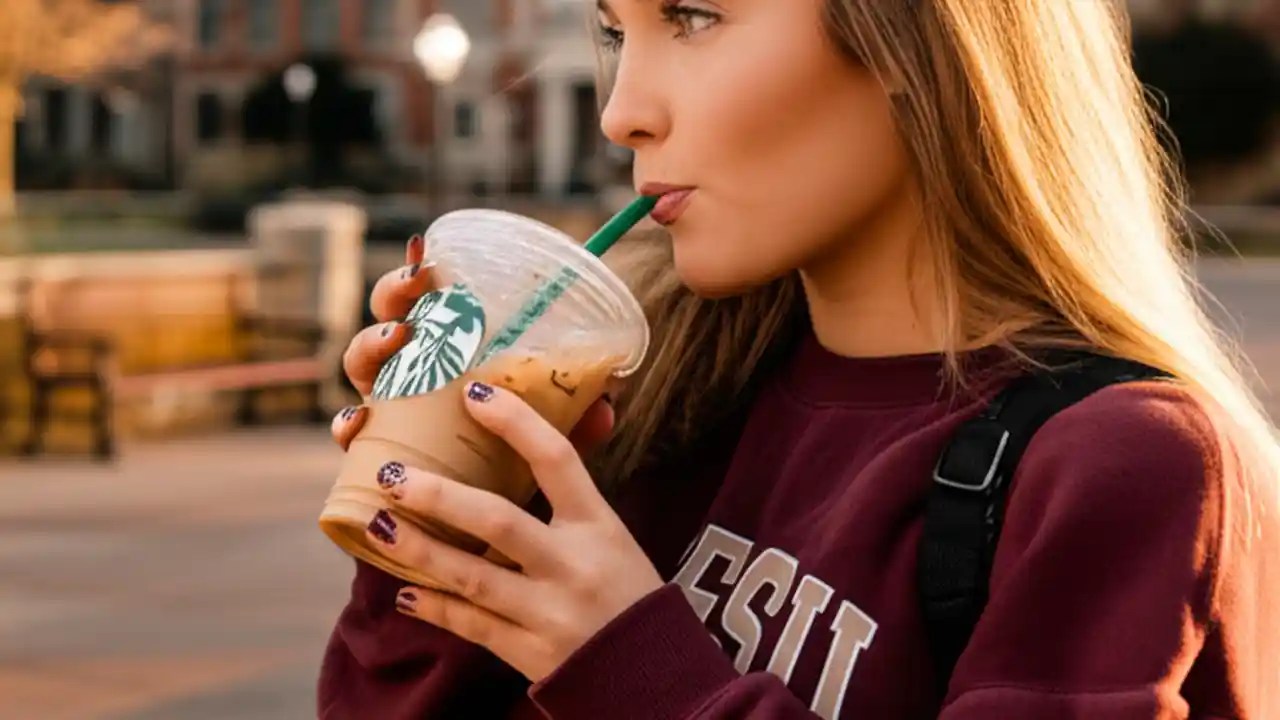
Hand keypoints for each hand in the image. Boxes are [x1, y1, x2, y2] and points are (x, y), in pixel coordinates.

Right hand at [328, 234, 616, 451]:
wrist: (471, 537)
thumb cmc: (507, 468)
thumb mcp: (543, 440)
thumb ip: (571, 421)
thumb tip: (607, 408)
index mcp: (447, 356)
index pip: (430, 302)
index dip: (421, 273)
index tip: (430, 254)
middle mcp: (410, 374)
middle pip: (388, 317)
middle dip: (393, 295)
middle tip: (418, 286)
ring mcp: (384, 409)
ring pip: (361, 365)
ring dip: (370, 346)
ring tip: (397, 340)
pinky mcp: (369, 452)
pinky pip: (349, 434)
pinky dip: (347, 425)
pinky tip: (359, 421)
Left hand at [364, 381, 663, 682]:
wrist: (653, 673)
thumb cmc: (627, 591)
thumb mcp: (611, 536)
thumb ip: (574, 492)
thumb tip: (561, 419)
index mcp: (598, 526)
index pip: (557, 460)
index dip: (516, 423)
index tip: (474, 394)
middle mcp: (573, 565)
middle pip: (498, 521)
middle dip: (439, 497)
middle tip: (392, 475)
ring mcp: (549, 612)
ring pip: (473, 577)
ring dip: (420, 550)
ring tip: (377, 526)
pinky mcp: (529, 652)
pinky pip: (471, 625)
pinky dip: (435, 607)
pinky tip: (405, 590)